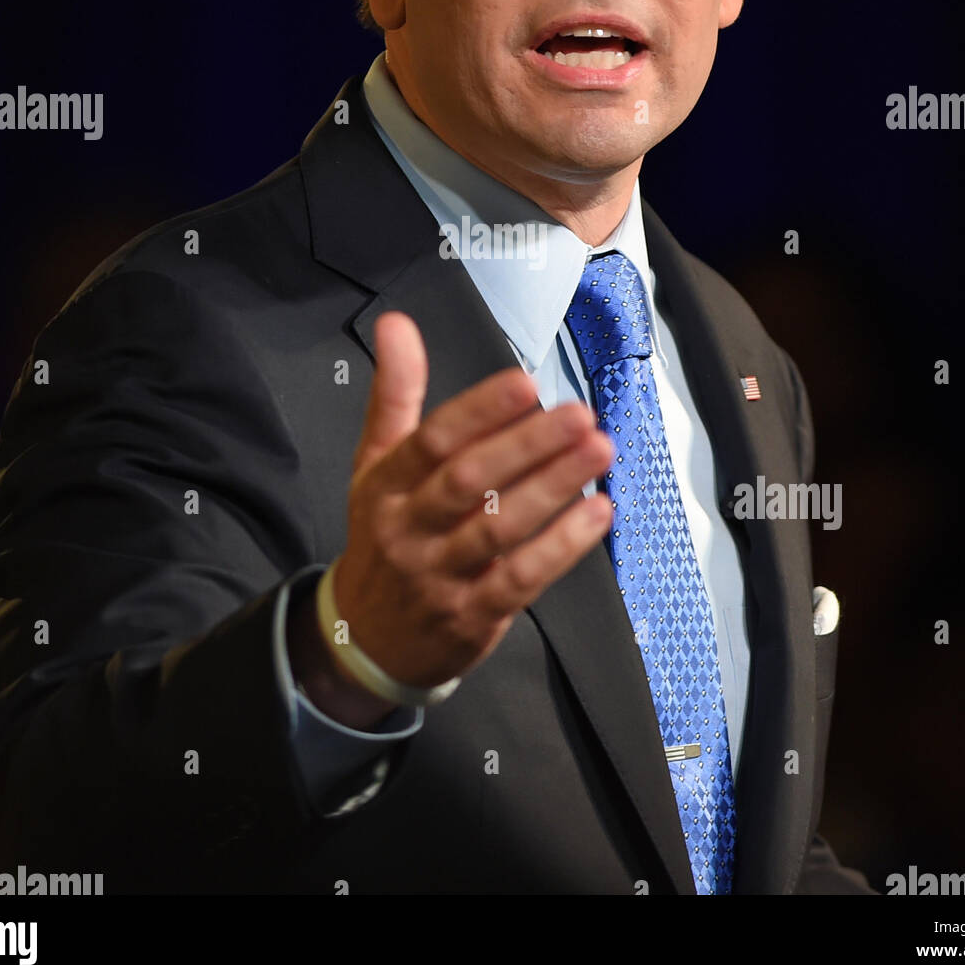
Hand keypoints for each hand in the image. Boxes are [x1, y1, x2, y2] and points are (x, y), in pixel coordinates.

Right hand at [330, 309, 613, 693]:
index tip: (524, 383)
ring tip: (598, 450)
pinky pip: (520, 579)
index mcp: (387, 484)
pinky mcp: (473, 616)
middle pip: (468, 481)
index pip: (432, 441)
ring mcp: (440, 575)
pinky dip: (561, 546)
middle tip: (578, 414)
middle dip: (527, 445)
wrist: (366, 640)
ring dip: (554, 488)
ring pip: (499, 528)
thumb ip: (395, 392)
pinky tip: (597, 513)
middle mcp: (410, 528)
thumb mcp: (376, 464)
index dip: (478, 411)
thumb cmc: (385, 538)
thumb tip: (397, 324)